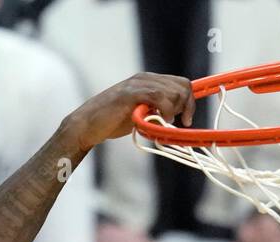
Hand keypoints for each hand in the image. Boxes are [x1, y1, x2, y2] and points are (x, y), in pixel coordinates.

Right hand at [64, 73, 194, 152]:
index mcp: (149, 81)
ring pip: (174, 91)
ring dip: (174, 110)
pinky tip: (160, 119)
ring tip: (162, 121)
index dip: (190, 101)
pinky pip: (159, 97)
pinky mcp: (131, 93)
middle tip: (177, 122)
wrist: (89, 124)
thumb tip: (180, 115)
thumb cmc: (114, 121)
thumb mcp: (142, 112)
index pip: (182, 83)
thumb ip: (158, 109)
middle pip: (182, 86)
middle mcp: (145, 78)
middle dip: (186, 107)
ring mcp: (137, 84)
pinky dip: (166, 110)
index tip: (187, 119)